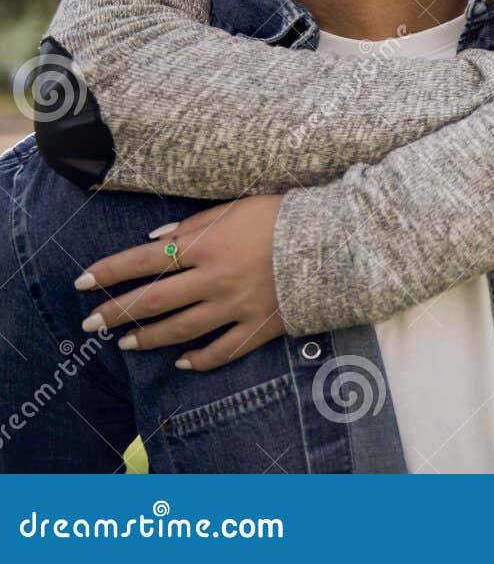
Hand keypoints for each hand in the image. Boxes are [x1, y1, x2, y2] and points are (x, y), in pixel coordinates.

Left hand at [75, 195, 286, 371]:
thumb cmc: (285, 216)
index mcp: (206, 245)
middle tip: (90, 324)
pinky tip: (181, 362)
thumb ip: (195, 225)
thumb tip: (155, 241)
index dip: (109, 271)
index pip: (144, 261)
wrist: (336, 240)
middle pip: (153, 301)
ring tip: (126, 344)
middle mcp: (214, 279)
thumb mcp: (238, 207)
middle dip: (115, 313)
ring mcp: (235, 307)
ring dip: (147, 339)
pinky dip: (198, 360)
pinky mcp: (258, 327)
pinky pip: (221, 351)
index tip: (82, 281)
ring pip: (180, 331)